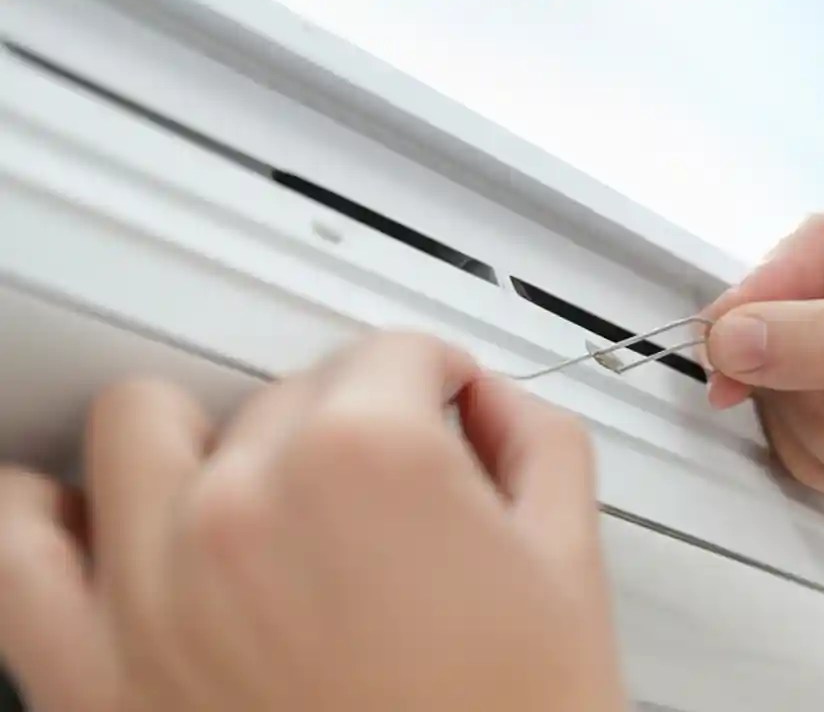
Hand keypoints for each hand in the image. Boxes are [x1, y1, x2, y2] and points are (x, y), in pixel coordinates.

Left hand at [0, 333, 624, 711]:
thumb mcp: (569, 567)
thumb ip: (541, 442)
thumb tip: (495, 407)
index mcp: (369, 462)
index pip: (396, 352)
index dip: (439, 381)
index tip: (441, 407)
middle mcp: (247, 507)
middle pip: (288, 387)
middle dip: (349, 421)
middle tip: (381, 490)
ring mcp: (157, 584)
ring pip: (143, 425)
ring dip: (203, 437)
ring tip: (250, 485)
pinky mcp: (94, 670)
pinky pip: (20, 545)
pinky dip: (53, 516)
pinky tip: (114, 528)